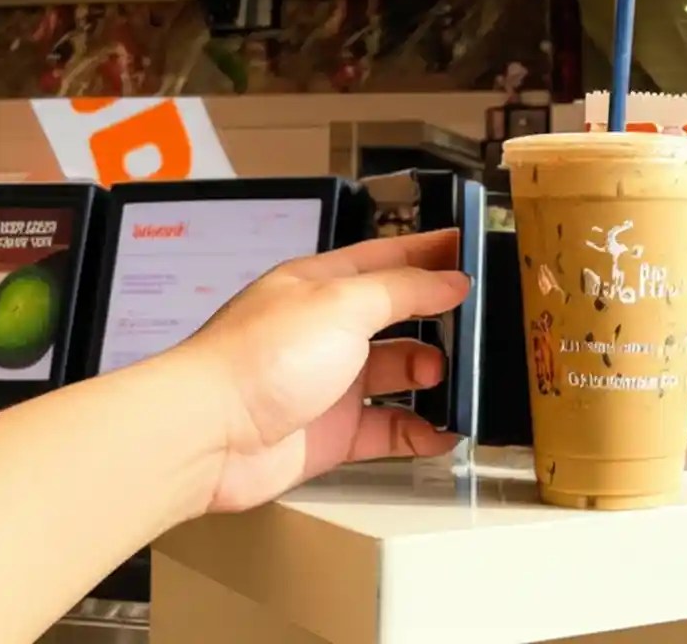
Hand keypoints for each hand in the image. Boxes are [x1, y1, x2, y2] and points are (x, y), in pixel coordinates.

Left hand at [174, 229, 470, 513]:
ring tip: (450, 381)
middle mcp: (328, 331)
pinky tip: (444, 434)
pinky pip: (389, 431)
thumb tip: (451, 281)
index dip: (429, 253)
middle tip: (477, 328)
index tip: (471, 251)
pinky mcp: (334, 434)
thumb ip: (403, 291)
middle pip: (398, 319)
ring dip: (431, 377)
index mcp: (323, 286)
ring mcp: (332, 384)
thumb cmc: (263, 355)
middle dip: (438, 322)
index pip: (387, 259)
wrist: (209, 435)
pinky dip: (419, 432)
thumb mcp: (343, 304)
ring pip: (398, 375)